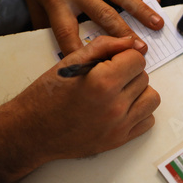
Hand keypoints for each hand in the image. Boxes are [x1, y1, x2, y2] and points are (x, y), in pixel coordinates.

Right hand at [0, 35, 160, 182]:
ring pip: (151, 98)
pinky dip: (138, 112)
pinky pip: (148, 120)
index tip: (110, 62)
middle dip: (128, 73)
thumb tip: (132, 42)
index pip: (137, 59)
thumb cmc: (47, 95)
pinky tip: (120, 108)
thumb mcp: (71, 62)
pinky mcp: (120, 140)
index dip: (123, 57)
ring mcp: (119, 125)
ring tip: (116, 92)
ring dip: (137, 92)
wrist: (31, 131)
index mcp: (102, 82)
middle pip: (143, 77)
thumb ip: (104, 46)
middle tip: (107, 78)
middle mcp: (114, 105)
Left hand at [12, 0, 163, 55]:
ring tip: (157, 25)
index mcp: (56, 1)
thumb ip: (42, 21)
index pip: (68, 33)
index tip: (96, 68)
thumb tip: (52, 47)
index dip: (81, 52)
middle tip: (141, 50)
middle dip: (123, 35)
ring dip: (141, 11)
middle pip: (104, 16)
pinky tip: (155, 0)